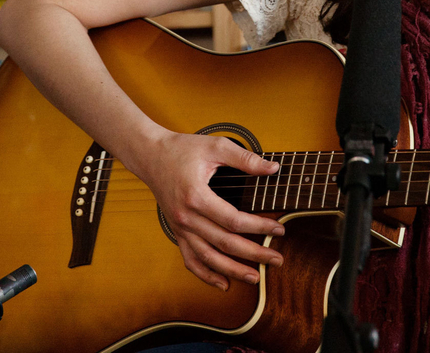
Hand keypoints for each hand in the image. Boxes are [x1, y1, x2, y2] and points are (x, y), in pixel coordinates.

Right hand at [132, 131, 285, 289]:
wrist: (150, 156)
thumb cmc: (183, 150)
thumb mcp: (215, 146)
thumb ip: (244, 158)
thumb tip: (272, 168)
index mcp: (197, 196)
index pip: (234, 220)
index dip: (259, 227)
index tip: (279, 229)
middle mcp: (186, 217)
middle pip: (224, 243)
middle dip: (254, 254)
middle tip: (277, 259)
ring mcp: (180, 228)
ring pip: (208, 258)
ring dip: (233, 271)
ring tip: (255, 277)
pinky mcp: (177, 232)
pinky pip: (191, 260)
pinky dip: (206, 275)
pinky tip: (224, 284)